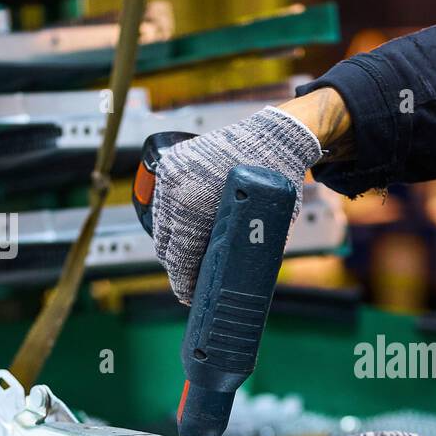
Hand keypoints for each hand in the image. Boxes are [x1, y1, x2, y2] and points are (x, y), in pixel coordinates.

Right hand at [152, 106, 321, 302]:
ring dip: (172, 244)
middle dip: (178, 266)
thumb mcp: (269, 226)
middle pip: (165, 245)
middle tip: (192, 281)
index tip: (189, 297)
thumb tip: (240, 287)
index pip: (178, 257)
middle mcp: (175, 189)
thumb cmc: (275, 182)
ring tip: (189, 259)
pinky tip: (184, 232)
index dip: (183, 283)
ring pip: (161, 225)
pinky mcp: (171, 164)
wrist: (273, 137)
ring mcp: (170, 174)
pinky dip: (171, 220)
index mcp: (194, 207)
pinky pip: (163, 202)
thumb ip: (251, 255)